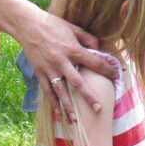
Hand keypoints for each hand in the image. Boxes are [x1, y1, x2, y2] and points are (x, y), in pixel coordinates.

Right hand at [14, 6, 105, 122]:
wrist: (28, 25)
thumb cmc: (53, 24)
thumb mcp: (73, 28)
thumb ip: (88, 39)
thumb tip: (99, 49)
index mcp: (73, 49)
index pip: (94, 63)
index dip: (107, 70)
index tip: (116, 77)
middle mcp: (62, 61)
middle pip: (78, 83)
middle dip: (89, 97)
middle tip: (99, 109)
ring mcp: (50, 69)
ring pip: (61, 92)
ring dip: (68, 107)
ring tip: (76, 121)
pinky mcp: (40, 72)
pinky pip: (47, 90)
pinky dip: (53, 103)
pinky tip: (59, 113)